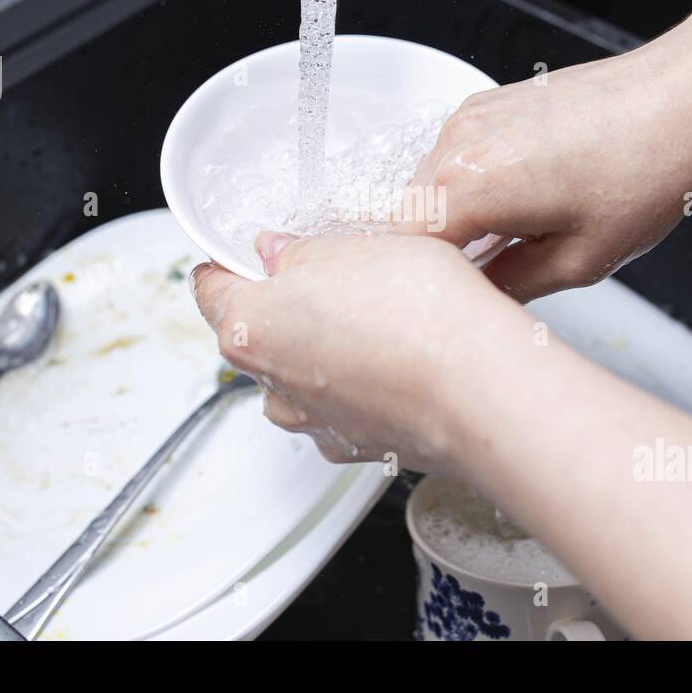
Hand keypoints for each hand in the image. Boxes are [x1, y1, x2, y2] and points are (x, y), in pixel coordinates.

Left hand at [190, 231, 532, 471]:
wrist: (481, 389)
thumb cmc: (417, 315)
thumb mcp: (351, 245)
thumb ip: (301, 251)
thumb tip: (281, 254)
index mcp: (248, 329)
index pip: (210, 288)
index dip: (231, 260)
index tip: (253, 248)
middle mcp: (273, 389)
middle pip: (258, 334)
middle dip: (290, 303)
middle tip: (338, 272)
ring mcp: (316, 424)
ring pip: (305, 373)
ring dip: (329, 346)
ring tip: (383, 315)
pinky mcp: (360, 446)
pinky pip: (348, 404)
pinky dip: (365, 382)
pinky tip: (402, 356)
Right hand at [399, 14, 691, 301]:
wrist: (682, 98)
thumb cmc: (645, 169)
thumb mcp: (581, 260)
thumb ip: (511, 287)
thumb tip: (482, 300)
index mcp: (468, 186)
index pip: (404, 253)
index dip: (426, 287)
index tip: (456, 304)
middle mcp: (456, 143)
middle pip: (410, 220)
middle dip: (441, 254)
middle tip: (491, 279)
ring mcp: (469, 116)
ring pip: (431, 188)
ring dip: (457, 219)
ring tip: (518, 235)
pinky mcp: (488, 103)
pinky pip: (456, 158)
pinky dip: (474, 185)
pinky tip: (526, 199)